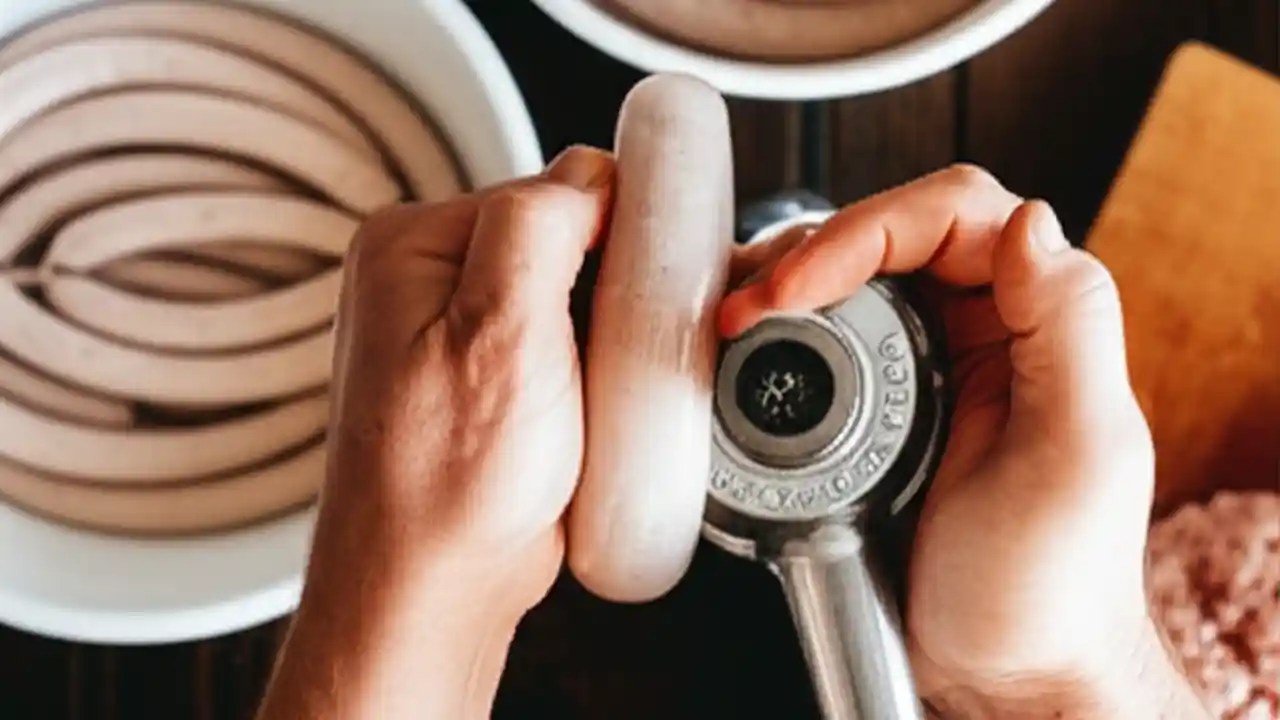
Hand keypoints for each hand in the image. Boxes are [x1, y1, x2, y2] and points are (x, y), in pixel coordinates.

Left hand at [258, 146, 614, 719]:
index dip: (615, 231)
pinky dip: (599, 366)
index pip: (547, 190)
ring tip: (610, 388)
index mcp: (412, 245)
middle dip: (615, 286)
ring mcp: (456, 330)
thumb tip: (588, 172)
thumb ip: (538, 229)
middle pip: (564, 240)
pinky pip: (565, 344)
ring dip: (612, 332)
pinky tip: (601, 404)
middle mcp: (425, 278)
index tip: (647, 284)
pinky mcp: (489, 378)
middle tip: (630, 348)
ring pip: (573, 296)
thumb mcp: (498, 333)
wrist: (430, 593)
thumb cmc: (447, 485)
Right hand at [720, 166, 1207, 718]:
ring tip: (726, 325)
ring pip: (844, 284)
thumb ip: (1069, 325)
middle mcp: (982, 329)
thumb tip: (1028, 220)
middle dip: (803, 255)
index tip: (794, 289)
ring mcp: (923, 370)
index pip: (949, 217)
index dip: (861, 232)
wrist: (1003, 680)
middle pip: (883, 235)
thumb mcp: (1076, 457)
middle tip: (741, 306)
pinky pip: (818, 346)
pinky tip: (738, 361)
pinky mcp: (874, 415)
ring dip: (778, 290)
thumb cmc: (1048, 589)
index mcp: (1038, 321)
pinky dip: (772, 341)